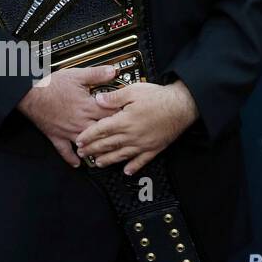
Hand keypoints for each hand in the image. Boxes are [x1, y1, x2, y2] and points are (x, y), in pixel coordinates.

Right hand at [17, 63, 118, 166]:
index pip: (111, 114)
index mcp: (87, 107)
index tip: (131, 119)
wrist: (29, 94)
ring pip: (87, 144)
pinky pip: (64, 151)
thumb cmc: (50, 85)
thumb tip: (113, 71)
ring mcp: (68, 131)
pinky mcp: (56, 136)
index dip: (123, 116)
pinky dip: (71, 159)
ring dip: (96, 150)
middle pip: (102, 133)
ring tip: (106, 155)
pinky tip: (78, 163)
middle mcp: (80, 122)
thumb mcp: (76, 74)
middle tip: (124, 140)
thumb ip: (97, 73)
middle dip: (113, 137)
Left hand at [74, 80, 198, 173]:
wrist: (182, 105)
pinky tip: (127, 171)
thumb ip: (114, 97)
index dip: (88, 136)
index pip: (101, 130)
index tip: (79, 140)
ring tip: (98, 163)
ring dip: (108, 160)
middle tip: (83, 154)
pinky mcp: (154, 148)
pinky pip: (141, 161)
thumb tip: (98, 100)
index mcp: (125, 120)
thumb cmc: (160, 97)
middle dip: (93, 150)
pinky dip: (133, 167)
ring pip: (121, 155)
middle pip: (108, 145)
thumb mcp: (134, 90)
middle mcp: (132, 135)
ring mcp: (143, 144)